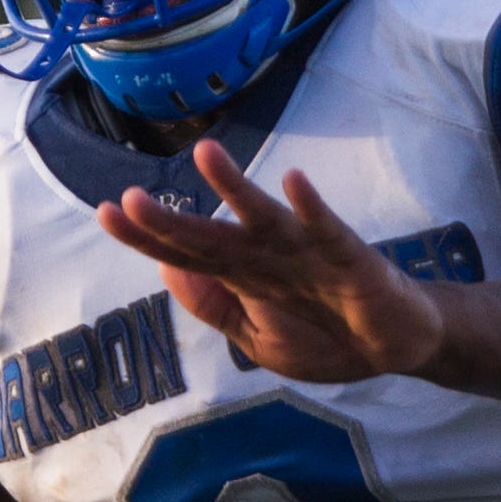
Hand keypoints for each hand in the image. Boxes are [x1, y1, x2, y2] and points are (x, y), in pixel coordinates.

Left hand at [98, 140, 444, 386]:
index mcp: (244, 276)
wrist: (395, 346)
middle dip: (172, 222)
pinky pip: (329, 231)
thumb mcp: (258, 338)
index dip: (147, 237)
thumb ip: (214, 306)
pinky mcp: (349, 260)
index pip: (186, 254)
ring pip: (266, 218)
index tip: (105, 214)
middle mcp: (268, 256)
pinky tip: (294, 182)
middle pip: (213, 237)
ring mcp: (308, 254)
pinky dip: (312, 209)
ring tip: (207, 155)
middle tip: (130, 197)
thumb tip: (164, 268)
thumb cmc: (326, 333)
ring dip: (236, 189)